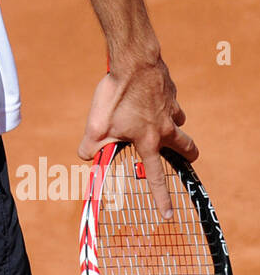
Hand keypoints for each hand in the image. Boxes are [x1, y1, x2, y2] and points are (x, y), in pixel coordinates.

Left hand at [77, 55, 197, 219]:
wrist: (133, 60)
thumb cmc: (115, 96)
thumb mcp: (96, 127)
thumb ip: (90, 148)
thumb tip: (86, 158)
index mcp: (149, 142)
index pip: (158, 177)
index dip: (162, 198)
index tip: (169, 215)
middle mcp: (166, 128)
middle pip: (187, 148)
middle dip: (188, 155)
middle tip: (186, 157)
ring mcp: (172, 108)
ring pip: (178, 121)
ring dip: (169, 124)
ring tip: (149, 117)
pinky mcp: (171, 91)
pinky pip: (169, 101)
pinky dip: (161, 102)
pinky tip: (145, 94)